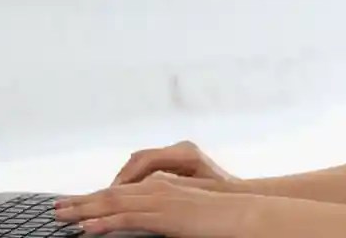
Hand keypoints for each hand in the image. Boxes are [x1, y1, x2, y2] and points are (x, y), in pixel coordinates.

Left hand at [53, 172, 264, 236]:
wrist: (243, 212)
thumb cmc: (218, 216)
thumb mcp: (184, 212)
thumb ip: (162, 214)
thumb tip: (145, 221)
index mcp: (160, 186)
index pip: (119, 191)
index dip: (94, 197)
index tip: (73, 204)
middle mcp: (156, 188)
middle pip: (110, 194)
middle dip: (81, 201)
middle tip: (55, 208)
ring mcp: (159, 199)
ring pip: (113, 203)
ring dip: (84, 209)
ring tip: (62, 216)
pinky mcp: (164, 214)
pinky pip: (128, 217)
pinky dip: (105, 222)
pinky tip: (88, 228)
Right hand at [112, 140, 238, 186]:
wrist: (240, 193)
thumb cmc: (222, 195)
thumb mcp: (195, 193)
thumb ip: (169, 189)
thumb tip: (142, 190)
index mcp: (184, 153)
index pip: (144, 159)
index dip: (125, 177)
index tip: (112, 192)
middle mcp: (179, 148)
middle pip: (139, 159)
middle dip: (121, 179)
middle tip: (106, 197)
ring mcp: (178, 153)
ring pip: (142, 163)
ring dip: (127, 180)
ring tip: (114, 197)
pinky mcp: (177, 162)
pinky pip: (149, 167)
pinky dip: (136, 179)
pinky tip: (130, 194)